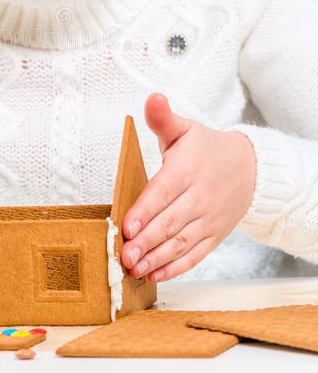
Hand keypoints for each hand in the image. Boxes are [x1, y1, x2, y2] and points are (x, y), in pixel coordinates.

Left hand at [120, 93, 256, 281]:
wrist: (249, 167)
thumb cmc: (206, 148)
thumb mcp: (184, 129)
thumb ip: (163, 118)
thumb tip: (153, 99)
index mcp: (187, 169)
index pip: (162, 192)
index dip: (144, 211)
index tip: (126, 226)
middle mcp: (199, 197)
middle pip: (170, 222)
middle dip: (146, 241)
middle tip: (124, 256)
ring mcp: (208, 219)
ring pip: (181, 242)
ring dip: (157, 258)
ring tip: (134, 269)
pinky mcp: (214, 235)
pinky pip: (196, 255)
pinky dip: (176, 267)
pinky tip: (156, 274)